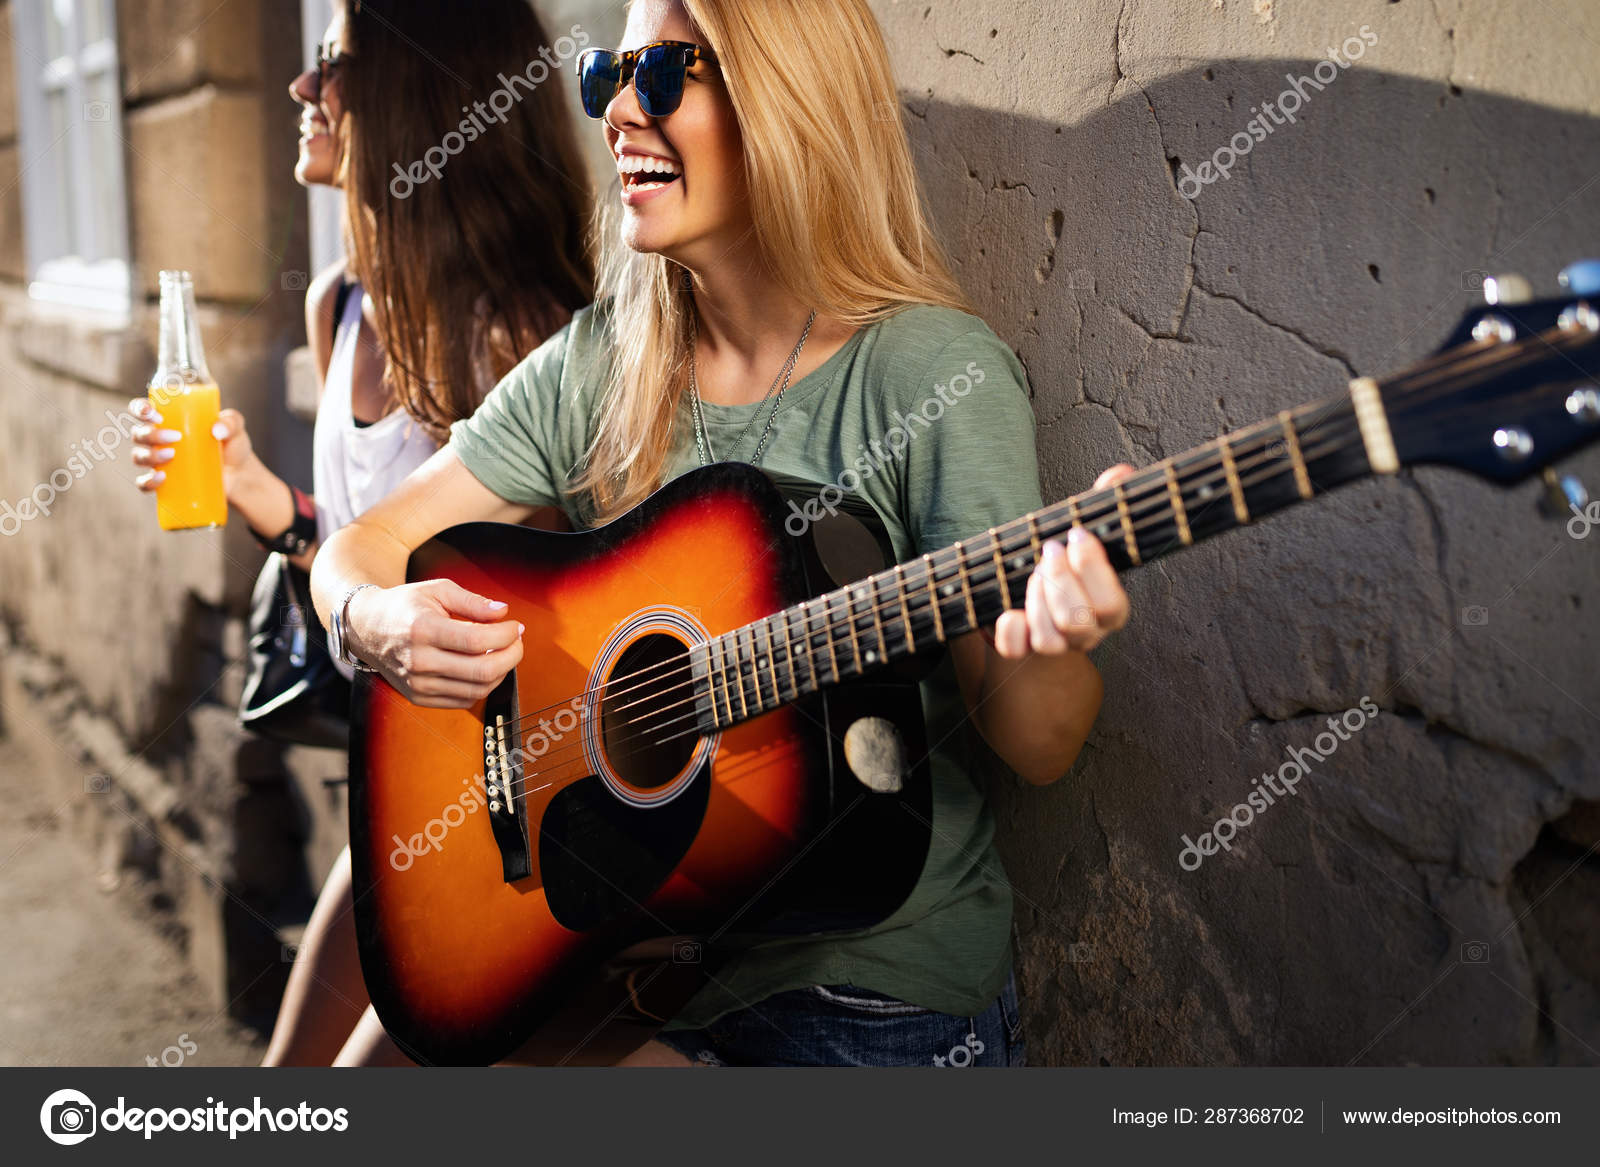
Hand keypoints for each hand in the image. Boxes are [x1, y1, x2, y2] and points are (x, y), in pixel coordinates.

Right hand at [129, 398, 255, 496]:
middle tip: (175, 436)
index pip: (143, 410)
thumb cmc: (231, 444)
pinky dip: (147, 481)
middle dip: (151, 434)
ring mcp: (159, 461)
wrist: (240, 474)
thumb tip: (218, 430)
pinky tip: (161, 478)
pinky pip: (144, 483)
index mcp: (168, 419)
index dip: (140, 409)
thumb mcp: (235, 428)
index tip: (154, 414)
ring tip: (172, 455)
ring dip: (150, 456)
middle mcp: (157, 439)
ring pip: (139, 456)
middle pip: (139, 434)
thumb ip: (231, 422)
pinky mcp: (164, 482)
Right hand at [347, 579, 523, 707]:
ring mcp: (418, 684)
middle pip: (482, 671)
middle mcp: (419, 661)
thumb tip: (503, 612)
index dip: (506, 635)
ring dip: (501, 673)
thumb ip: (472, 601)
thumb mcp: (436, 590)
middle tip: (516, 641)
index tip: (516, 626)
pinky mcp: (418, 697)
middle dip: (511, 656)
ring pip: (477, 690)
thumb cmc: (404, 606)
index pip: (477, 641)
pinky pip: (463, 701)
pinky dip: (482, 686)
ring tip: (503, 653)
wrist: (365, 628)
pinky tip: (484, 667)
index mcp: (423, 630)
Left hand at [992, 465, 1134, 657]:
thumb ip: (1102, 507)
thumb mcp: (1084, 533)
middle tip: (1048, 551)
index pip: (1112, 607)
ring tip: (1033, 572)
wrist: (1038, 597)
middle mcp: (1087, 633)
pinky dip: (1010, 631)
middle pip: (1078, 624)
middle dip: (1060, 582)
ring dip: (1037, 600)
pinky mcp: (1023, 647)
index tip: (1076, 536)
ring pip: (1050, 640)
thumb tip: (1120, 474)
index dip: (1093, 572)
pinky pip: (1016, 650)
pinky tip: (1009, 611)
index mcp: (1109, 608)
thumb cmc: (1068, 561)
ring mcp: (1055, 643)